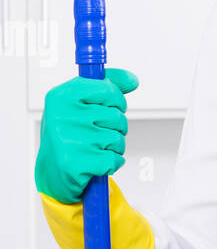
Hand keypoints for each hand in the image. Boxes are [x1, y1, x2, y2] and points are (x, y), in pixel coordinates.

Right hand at [34, 68, 138, 204]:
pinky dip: (112, 162)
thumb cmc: (70, 131)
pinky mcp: (78, 163)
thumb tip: (132, 80)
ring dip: (114, 146)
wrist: (53, 168)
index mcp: (62, 96)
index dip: (117, 100)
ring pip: (117, 139)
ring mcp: (69, 140)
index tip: (112, 105)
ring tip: (96, 147)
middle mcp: (63, 117)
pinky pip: (115, 159)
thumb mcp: (80, 102)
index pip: (108, 89)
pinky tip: (96, 162)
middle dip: (116, 126)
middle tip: (98, 131)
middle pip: (116, 116)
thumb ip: (106, 85)